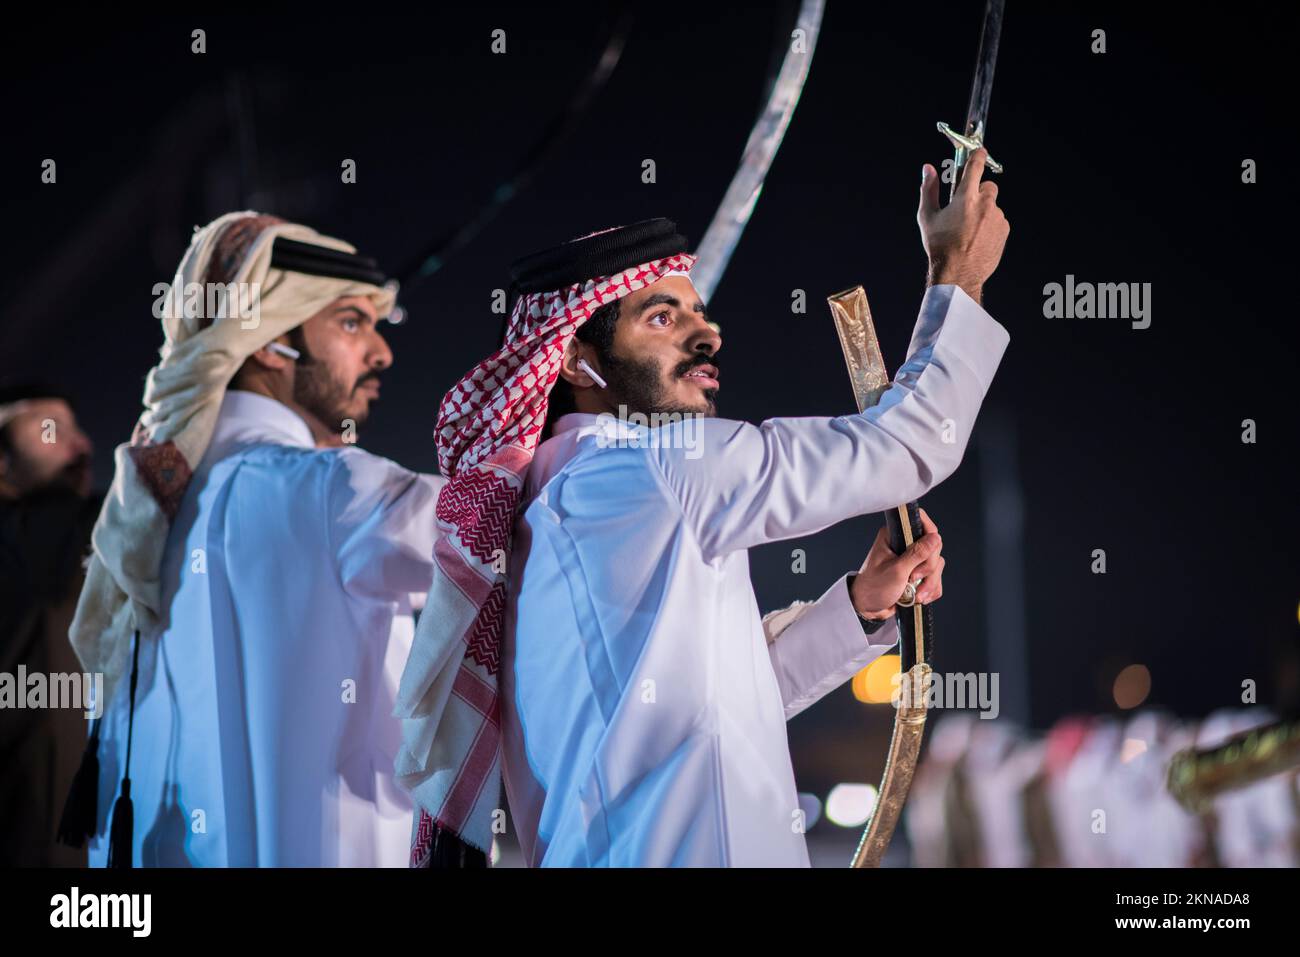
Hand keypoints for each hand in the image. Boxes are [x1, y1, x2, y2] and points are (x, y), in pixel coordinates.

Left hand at [850, 508, 944, 619]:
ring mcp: (912, 559)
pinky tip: (919, 597)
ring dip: (929, 583)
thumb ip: (917, 554)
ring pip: (936, 564)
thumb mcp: (896, 571)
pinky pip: (935, 577)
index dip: (930, 537)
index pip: (921, 523)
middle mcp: (904, 543)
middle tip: (913, 579)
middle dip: (928, 569)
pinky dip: (931, 589)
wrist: (868, 608)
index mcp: (894, 535)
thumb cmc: (874, 587)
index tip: (927, 556)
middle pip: (933, 547)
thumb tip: (935, 538)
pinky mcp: (917, 573)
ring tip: (916, 595)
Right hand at [917, 149, 1009, 302]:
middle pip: (987, 186)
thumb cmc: (940, 247)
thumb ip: (929, 188)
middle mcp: (985, 204)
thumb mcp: (927, 217)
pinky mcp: (1004, 231)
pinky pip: (998, 221)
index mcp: (965, 197)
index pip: (975, 165)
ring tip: (969, 229)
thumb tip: (928, 169)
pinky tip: (977, 238)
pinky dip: (990, 225)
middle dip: (978, 192)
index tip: (979, 151)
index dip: (977, 155)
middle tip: (965, 206)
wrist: (958, 274)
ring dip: (983, 211)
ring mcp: (997, 218)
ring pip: (992, 206)